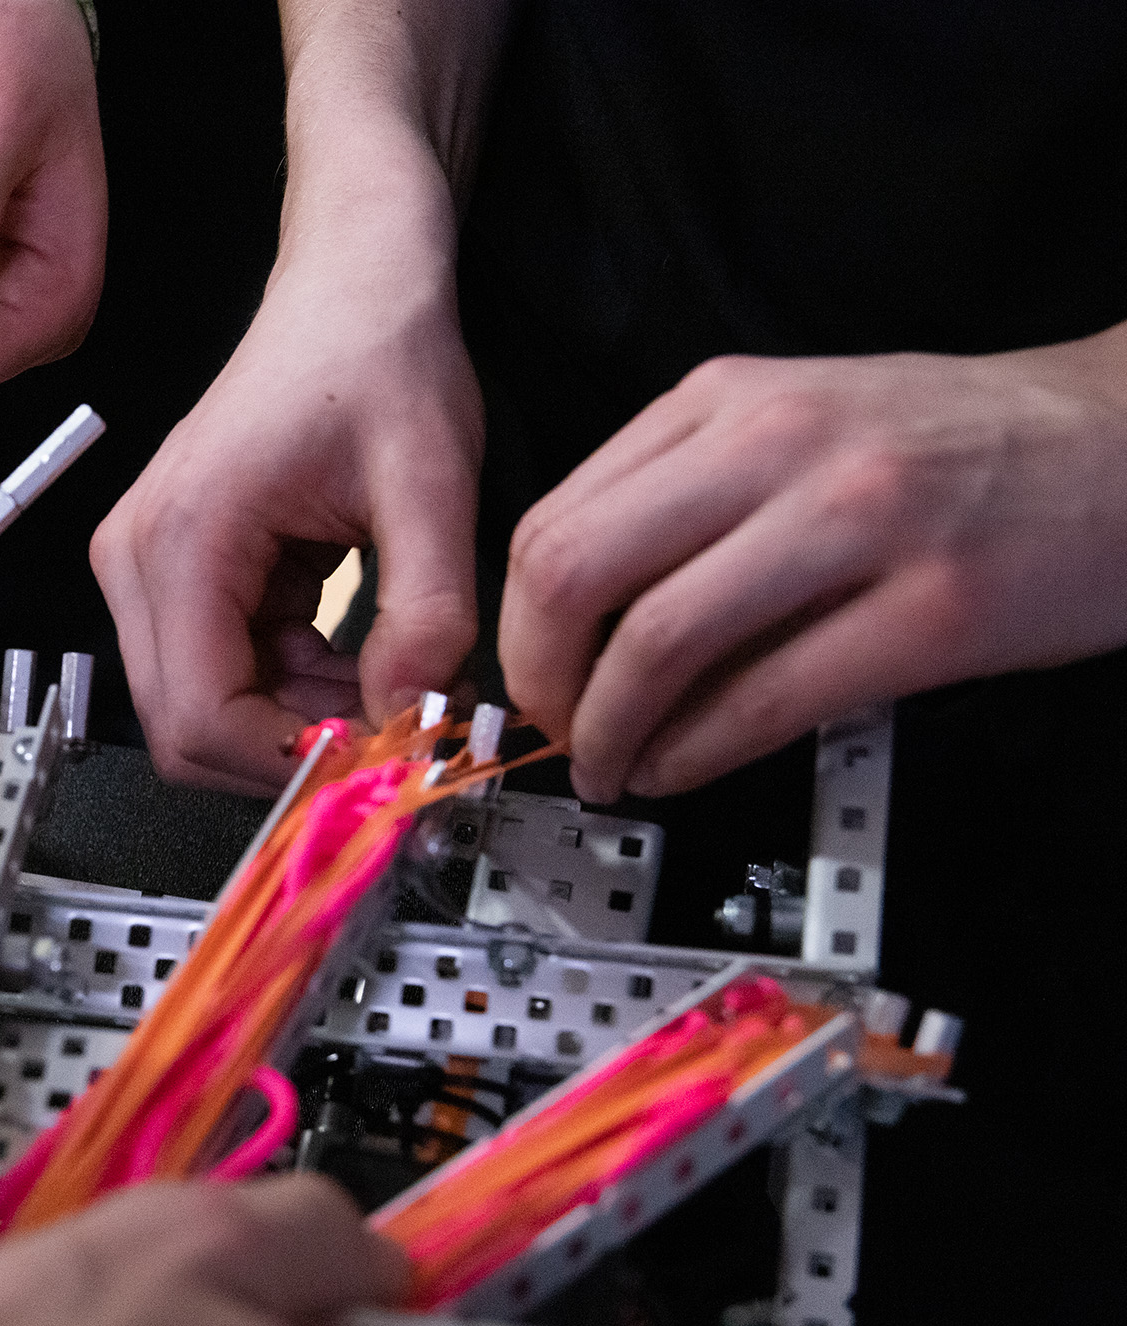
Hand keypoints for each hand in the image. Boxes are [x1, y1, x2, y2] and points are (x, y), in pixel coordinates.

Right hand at [90, 237, 482, 792]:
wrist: (351, 284)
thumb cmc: (379, 354)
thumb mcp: (432, 485)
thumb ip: (427, 613)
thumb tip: (413, 718)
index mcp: (184, 537)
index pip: (202, 717)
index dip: (292, 764)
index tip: (382, 765)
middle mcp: (139, 559)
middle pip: (190, 731)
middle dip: (296, 753)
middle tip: (398, 739)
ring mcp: (150, 569)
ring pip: (208, 713)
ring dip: (303, 725)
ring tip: (400, 688)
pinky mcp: (180, 576)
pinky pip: (226, 677)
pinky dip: (296, 693)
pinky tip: (364, 662)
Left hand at [498, 329, 1126, 801]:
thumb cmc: (963, 445)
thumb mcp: (802, 425)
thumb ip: (688, 500)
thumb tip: (581, 627)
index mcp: (728, 399)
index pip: (554, 517)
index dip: (518, 624)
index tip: (530, 676)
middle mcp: (780, 444)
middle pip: (575, 572)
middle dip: (541, 678)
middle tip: (557, 729)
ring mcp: (860, 521)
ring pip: (659, 640)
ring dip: (610, 730)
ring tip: (613, 766)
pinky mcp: (935, 609)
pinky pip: (768, 698)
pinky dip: (696, 752)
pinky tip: (681, 768)